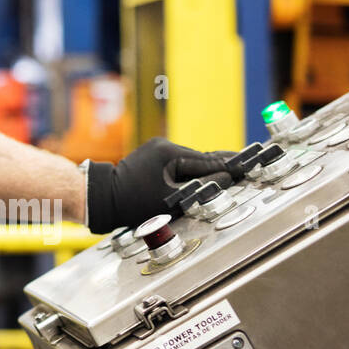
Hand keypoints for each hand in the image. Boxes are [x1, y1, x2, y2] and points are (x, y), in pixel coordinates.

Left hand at [85, 137, 234, 232]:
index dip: (228, 165)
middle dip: (221, 163)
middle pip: (200, 158)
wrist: (102, 197)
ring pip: (190, 161)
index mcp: (169, 154)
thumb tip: (224, 178)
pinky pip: (178, 162)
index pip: (207, 162)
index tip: (247, 165)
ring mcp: (157, 149)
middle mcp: (164, 146)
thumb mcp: (171, 199)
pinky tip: (203, 173)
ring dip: (205, 167)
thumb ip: (200, 187)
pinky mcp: (152, 155)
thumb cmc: (133, 202)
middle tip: (245, 162)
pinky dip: (191, 169)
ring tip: (230, 167)